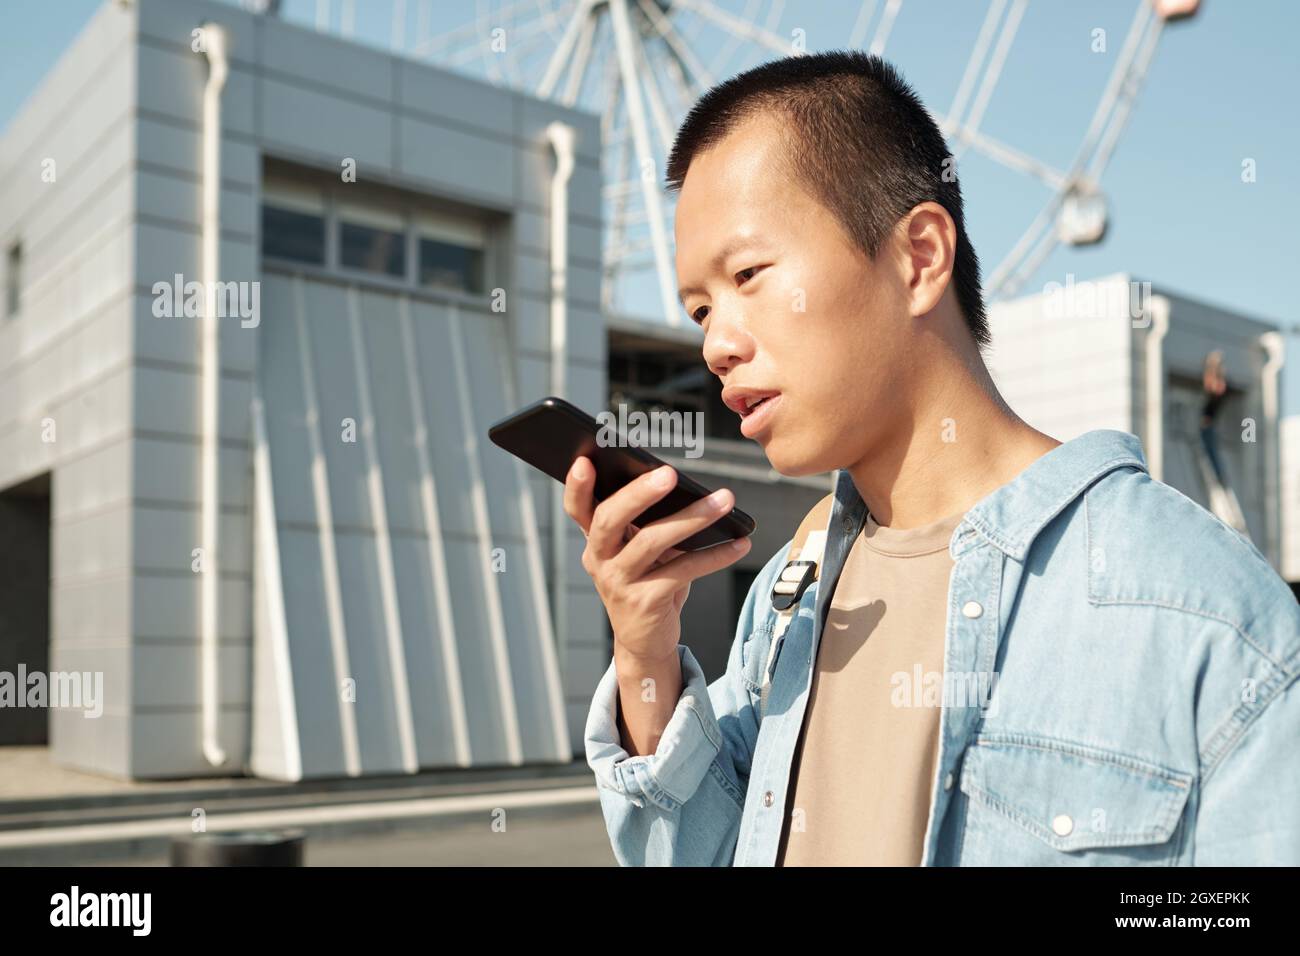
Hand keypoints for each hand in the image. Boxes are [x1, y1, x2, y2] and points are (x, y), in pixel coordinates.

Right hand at [562, 456, 752, 662]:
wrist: (644, 640)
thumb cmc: (646, 582)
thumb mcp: (641, 552)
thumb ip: (648, 523)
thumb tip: (689, 491)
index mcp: (596, 540)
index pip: (578, 508)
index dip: (576, 486)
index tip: (585, 461)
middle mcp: (599, 559)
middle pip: (610, 519)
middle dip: (639, 493)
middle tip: (670, 473)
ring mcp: (618, 582)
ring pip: (652, 541)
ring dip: (692, 518)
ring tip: (724, 501)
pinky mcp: (644, 602)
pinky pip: (683, 571)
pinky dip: (715, 556)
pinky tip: (738, 544)